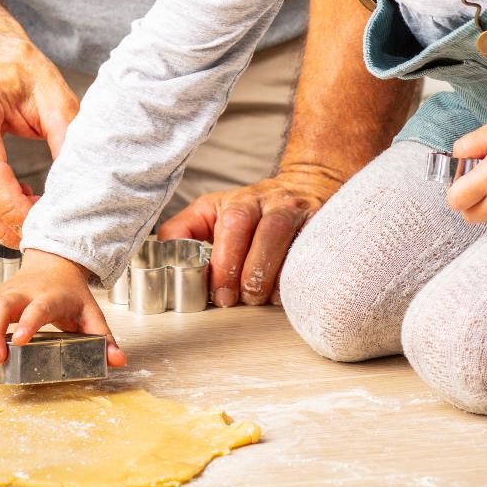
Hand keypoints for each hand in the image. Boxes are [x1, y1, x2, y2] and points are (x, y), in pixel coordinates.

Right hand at [0, 250, 125, 368]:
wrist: (53, 264)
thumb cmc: (70, 293)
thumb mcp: (91, 312)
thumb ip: (104, 338)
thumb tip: (118, 361)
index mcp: (49, 296)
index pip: (36, 308)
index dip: (27, 323)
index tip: (20, 341)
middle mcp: (22, 293)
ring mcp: (3, 294)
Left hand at [157, 169, 341, 305]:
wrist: (307, 186)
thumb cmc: (253, 210)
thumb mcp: (213, 213)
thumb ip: (184, 232)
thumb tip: (163, 256)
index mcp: (239, 201)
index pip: (229, 224)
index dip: (223, 260)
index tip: (218, 291)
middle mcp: (270, 201)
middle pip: (257, 229)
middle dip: (245, 270)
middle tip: (237, 300)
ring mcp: (298, 211)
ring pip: (285, 238)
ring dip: (270, 275)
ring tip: (260, 298)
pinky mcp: (322, 224)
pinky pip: (312, 250)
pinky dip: (298, 274)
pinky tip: (288, 292)